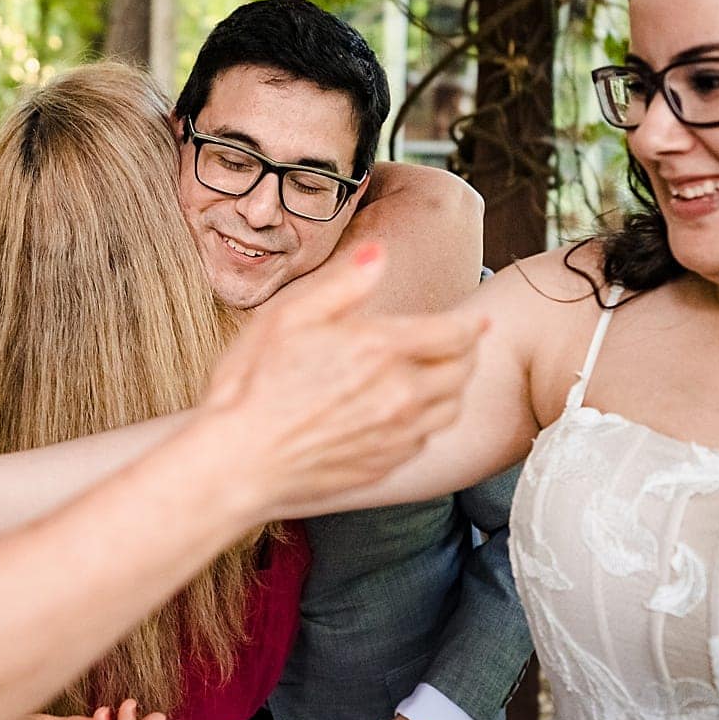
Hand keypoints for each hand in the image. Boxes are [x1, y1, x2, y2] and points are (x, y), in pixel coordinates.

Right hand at [202, 243, 487, 516]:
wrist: (239, 462)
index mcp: (381, 350)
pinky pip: (426, 438)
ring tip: (442, 375)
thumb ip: (342, 282)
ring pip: (451, 408)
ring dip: (454, 387)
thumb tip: (379, 255)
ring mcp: (397, 435)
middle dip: (466, 353)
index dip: (471, 325)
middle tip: (461, 344)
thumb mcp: (288, 316)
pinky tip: (408, 412)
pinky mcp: (386, 465)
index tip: (479, 320)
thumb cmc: (253, 385)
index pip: (454, 334)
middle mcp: (401, 394)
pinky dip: (428, 420)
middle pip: (462, 372)